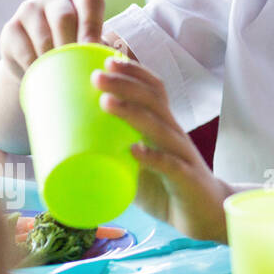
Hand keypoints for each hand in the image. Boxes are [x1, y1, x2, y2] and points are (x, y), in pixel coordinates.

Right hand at [0, 0, 106, 78]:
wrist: (37, 61)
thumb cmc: (76, 50)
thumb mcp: (92, 44)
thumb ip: (102, 48)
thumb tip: (108, 61)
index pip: (90, 0)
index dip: (92, 25)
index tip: (94, 49)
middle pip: (63, 18)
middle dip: (72, 46)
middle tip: (77, 67)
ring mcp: (29, 9)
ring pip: (43, 36)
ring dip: (54, 60)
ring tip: (63, 77)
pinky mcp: (11, 27)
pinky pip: (24, 50)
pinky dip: (36, 66)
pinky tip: (43, 76)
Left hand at [92, 56, 231, 242]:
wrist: (208, 213)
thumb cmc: (168, 185)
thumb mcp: (140, 163)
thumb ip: (115, 153)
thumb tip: (66, 147)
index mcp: (165, 127)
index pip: (155, 90)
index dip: (134, 72)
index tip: (106, 59)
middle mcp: (175, 135)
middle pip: (154, 101)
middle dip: (125, 84)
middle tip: (96, 75)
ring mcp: (182, 156)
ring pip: (160, 127)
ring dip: (132, 112)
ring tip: (106, 102)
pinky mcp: (186, 180)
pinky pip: (170, 165)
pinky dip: (152, 157)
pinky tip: (135, 151)